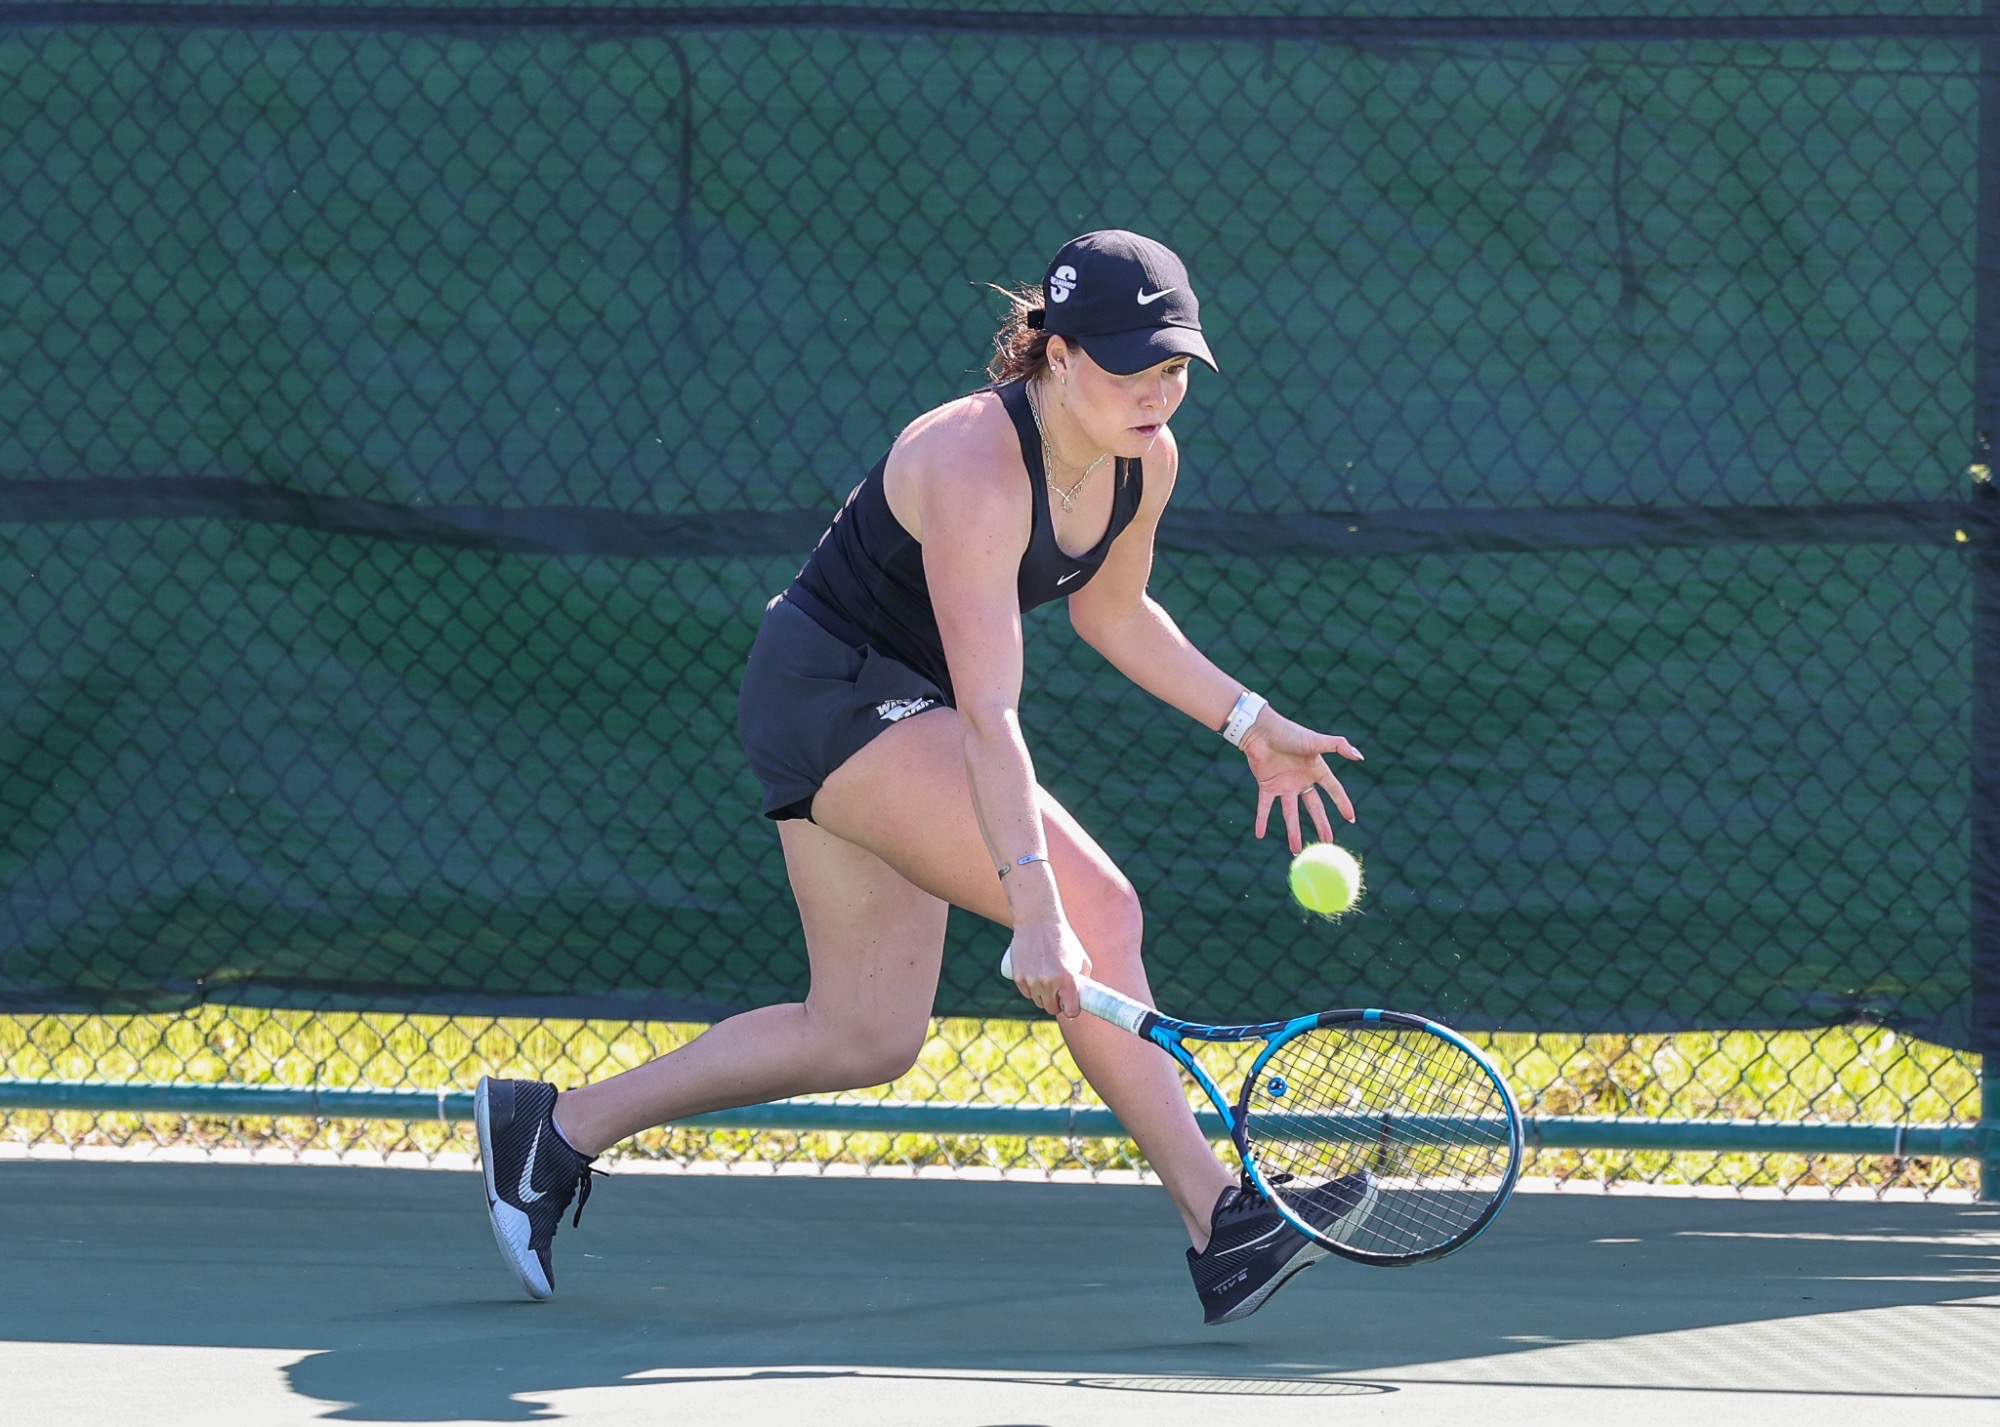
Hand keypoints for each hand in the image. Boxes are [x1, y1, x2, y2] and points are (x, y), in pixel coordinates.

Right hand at [1003, 917, 1093, 1018]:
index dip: (1072, 1009)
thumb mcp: (1082, 958)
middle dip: (1056, 1004)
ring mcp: (1032, 981)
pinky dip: (1031, 989)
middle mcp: (1050, 983)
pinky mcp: (1019, 977)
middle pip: (1052, 1009)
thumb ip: (1083, 980)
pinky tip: (1035, 978)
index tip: (1071, 1005)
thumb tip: (1082, 998)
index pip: (1071, 1011)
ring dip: (1043, 997)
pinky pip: (1026, 992)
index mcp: (1068, 980)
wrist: (1038, 921)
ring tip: (1047, 982)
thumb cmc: (1064, 939)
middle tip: (1059, 994)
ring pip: (1038, 1001)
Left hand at [1239, 709, 1363, 853]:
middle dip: (1321, 825)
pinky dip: (1262, 820)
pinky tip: (1260, 835)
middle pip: (1314, 807)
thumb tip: (1360, 756)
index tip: (1351, 819)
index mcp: (1316, 769)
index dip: (1342, 803)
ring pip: (1290, 813)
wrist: (1261, 730)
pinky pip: (1265, 807)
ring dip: (1292, 832)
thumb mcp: (1316, 741)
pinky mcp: (1267, 786)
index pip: (1333, 790)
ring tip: (1296, 850)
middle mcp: (1301, 780)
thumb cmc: (1289, 732)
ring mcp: (1284, 785)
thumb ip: (1338, 746)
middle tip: (1327, 842)